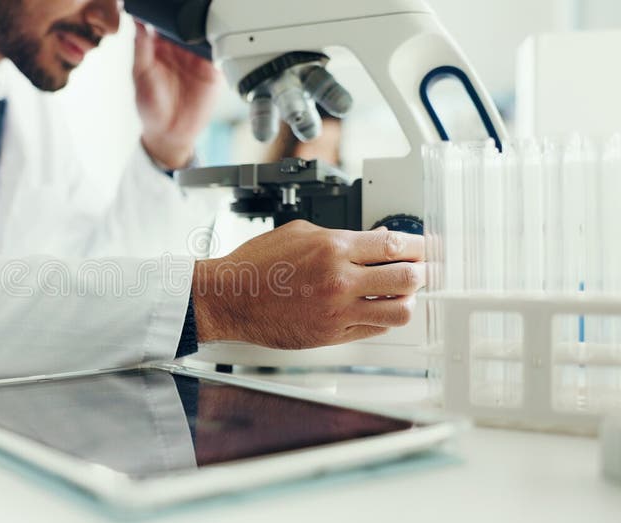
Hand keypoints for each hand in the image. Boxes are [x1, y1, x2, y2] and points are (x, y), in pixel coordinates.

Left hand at [133, 20, 219, 169]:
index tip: (166, 3)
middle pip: (187, 23)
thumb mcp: (141, 76)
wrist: (170, 133)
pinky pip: (220, 51)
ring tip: (202, 23)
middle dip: (189, 15)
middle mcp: (180, 49)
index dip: (165, 12)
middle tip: (188, 9)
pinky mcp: (213, 70)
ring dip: (206, 27)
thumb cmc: (151, 107)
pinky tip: (214, 41)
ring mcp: (197, 58)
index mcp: (160, 46)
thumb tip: (138, 22)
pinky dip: (220, 44)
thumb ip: (141, 49)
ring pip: (206, 33)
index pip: (164, 21)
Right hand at [192, 221, 425, 348]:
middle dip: (421, 272)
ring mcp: (338, 312)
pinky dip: (382, 319)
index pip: (395, 244)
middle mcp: (340, 280)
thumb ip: (340, 235)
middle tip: (421, 270)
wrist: (229, 298)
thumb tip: (374, 239)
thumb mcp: (299, 232)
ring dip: (406, 301)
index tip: (426, 247)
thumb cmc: (256, 265)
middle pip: (407, 278)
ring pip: (399, 311)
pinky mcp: (331, 335)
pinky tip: (376, 309)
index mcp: (333, 248)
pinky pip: (374, 330)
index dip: (420, 246)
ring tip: (401, 294)